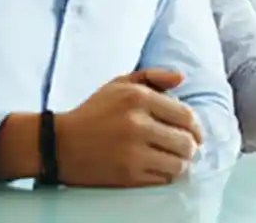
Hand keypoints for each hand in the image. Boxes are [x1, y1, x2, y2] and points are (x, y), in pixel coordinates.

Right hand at [56, 68, 203, 186]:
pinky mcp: (127, 175)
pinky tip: (158, 168)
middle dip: (191, 147)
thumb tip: (182, 79)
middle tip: (187, 149)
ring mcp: (132, 152)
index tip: (196, 134)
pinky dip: (166, 175)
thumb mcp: (119, 84)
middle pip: (186, 142)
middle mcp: (138, 124)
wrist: (58, 144)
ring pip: (178, 164)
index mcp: (139, 98)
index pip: (186, 116)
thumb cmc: (94, 112)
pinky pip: (162, 178)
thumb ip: (153, 76)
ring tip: (175, 160)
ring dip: (181, 163)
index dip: (197, 128)